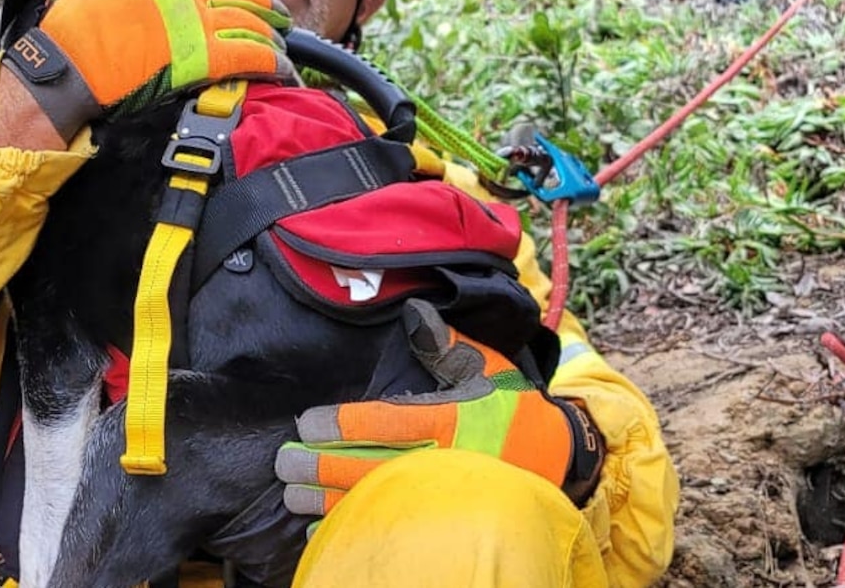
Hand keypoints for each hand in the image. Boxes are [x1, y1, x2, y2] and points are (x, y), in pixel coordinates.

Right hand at [2, 0, 292, 139]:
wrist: (69, 65)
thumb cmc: (71, 25)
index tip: (245, 0)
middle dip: (265, 10)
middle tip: (282, 21)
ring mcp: (198, 24)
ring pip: (250, 26)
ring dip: (272, 39)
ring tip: (285, 49)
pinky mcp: (204, 57)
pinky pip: (250, 56)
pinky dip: (272, 61)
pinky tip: (283, 68)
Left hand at [275, 298, 603, 515]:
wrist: (561, 463)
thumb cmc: (516, 412)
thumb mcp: (490, 370)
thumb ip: (446, 344)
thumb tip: (413, 311)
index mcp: (451, 422)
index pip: (386, 423)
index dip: (342, 425)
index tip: (306, 424)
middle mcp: (441, 463)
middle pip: (369, 468)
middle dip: (321, 468)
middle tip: (283, 465)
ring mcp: (440, 497)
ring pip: (373, 502)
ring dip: (327, 503)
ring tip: (291, 498)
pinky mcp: (443, 521)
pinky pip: (392, 529)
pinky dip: (356, 531)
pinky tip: (324, 533)